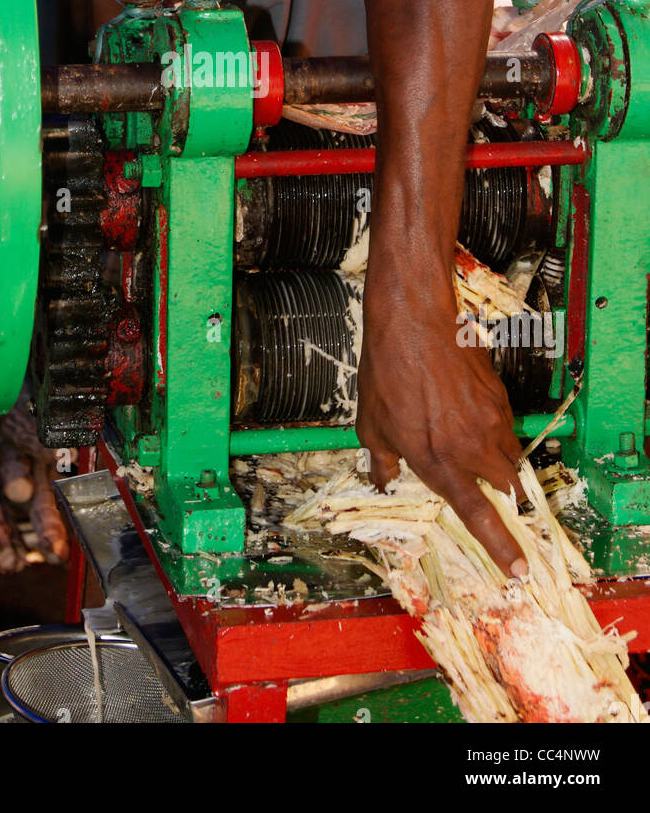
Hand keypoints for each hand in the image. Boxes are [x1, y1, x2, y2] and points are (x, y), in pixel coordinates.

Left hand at [357, 271, 526, 578]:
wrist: (413, 320)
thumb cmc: (387, 370)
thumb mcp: (371, 423)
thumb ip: (381, 460)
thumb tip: (384, 481)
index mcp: (437, 460)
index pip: (477, 514)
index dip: (500, 546)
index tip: (518, 569)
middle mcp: (470, 445)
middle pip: (505, 488)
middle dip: (503, 497)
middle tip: (492, 495)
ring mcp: (489, 419)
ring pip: (510, 456)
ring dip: (498, 463)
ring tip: (472, 448)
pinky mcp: (499, 395)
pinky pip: (506, 425)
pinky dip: (495, 430)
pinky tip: (469, 414)